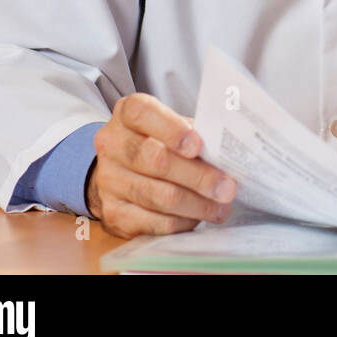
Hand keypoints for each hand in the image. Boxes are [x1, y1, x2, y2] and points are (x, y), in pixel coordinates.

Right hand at [86, 93, 236, 238]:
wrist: (124, 172)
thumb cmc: (161, 143)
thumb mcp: (176, 127)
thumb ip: (197, 133)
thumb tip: (227, 152)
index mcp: (128, 114)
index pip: (142, 114)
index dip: (171, 130)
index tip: (198, 146)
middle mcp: (112, 144)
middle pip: (156, 160)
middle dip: (198, 176)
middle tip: (227, 188)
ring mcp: (108, 180)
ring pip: (158, 196)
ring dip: (197, 205)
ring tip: (222, 208)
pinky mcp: (113, 213)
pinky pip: (153, 222)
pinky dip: (182, 222)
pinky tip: (198, 218)